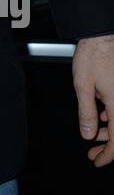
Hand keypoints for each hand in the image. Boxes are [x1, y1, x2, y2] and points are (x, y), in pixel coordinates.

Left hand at [72, 34, 113, 166]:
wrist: (103, 33)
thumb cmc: (94, 54)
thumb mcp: (83, 86)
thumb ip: (86, 112)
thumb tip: (88, 134)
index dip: (108, 155)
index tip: (97, 160)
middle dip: (108, 146)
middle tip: (93, 152)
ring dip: (109, 130)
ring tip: (94, 133)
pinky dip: (112, 116)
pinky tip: (101, 114)